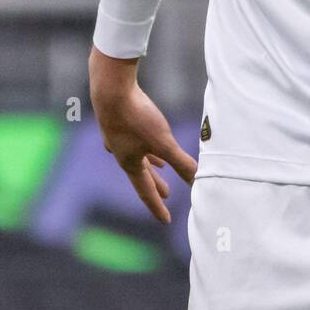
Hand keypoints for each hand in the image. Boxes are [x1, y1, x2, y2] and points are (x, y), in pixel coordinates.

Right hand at [89, 46, 197, 222]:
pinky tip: (149, 140)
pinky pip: (136, 139)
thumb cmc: (136, 117)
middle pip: (142, 174)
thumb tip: (199, 181)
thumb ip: (181, 162)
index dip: (157, 206)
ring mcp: (119, 137)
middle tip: (167, 197)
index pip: (146, 191)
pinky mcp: (121, 120)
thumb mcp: (164, 142)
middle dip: (156, 186)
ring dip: (152, 165)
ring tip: (161, 169)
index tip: (166, 220)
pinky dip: (146, 145)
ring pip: (139, 156)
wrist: (110, 89)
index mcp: (130, 163)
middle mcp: (122, 153)